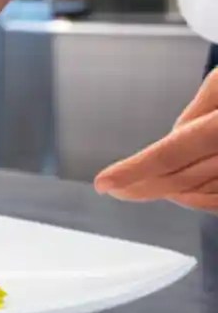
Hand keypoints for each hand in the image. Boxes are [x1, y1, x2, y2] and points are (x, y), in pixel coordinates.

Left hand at [95, 69, 217, 212]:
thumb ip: (197, 114)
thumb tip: (171, 141)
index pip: (172, 151)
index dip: (135, 170)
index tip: (104, 183)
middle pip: (187, 178)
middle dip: (145, 185)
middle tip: (115, 188)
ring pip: (209, 194)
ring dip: (175, 193)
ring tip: (142, 186)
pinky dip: (205, 198)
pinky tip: (184, 192)